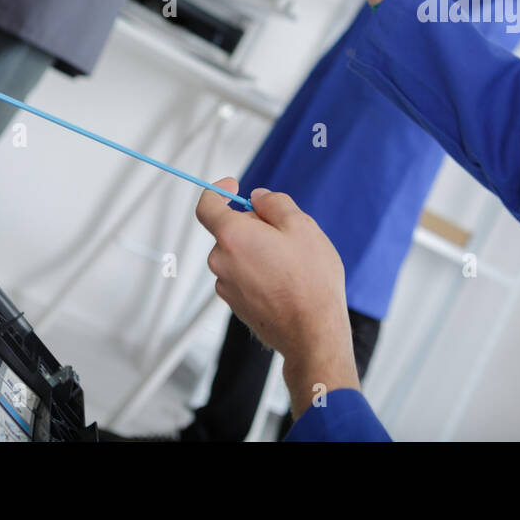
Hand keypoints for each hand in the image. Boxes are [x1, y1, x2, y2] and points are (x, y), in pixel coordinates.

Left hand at [197, 178, 358, 417]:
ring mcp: (227, 286)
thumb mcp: (302, 227)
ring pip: (238, 255)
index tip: (233, 187)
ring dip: (258, 251)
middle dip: (253, 225)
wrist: (312, 332)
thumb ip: (275, 204)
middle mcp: (222, 262)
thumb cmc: (310, 281)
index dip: (218, 191)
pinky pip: (243, 277)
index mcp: (233, 237)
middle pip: (228, 231)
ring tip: (291, 263)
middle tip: (286, 233)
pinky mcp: (236, 305)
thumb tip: (259, 198)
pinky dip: (259, 272)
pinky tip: (286, 281)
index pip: (207, 206)